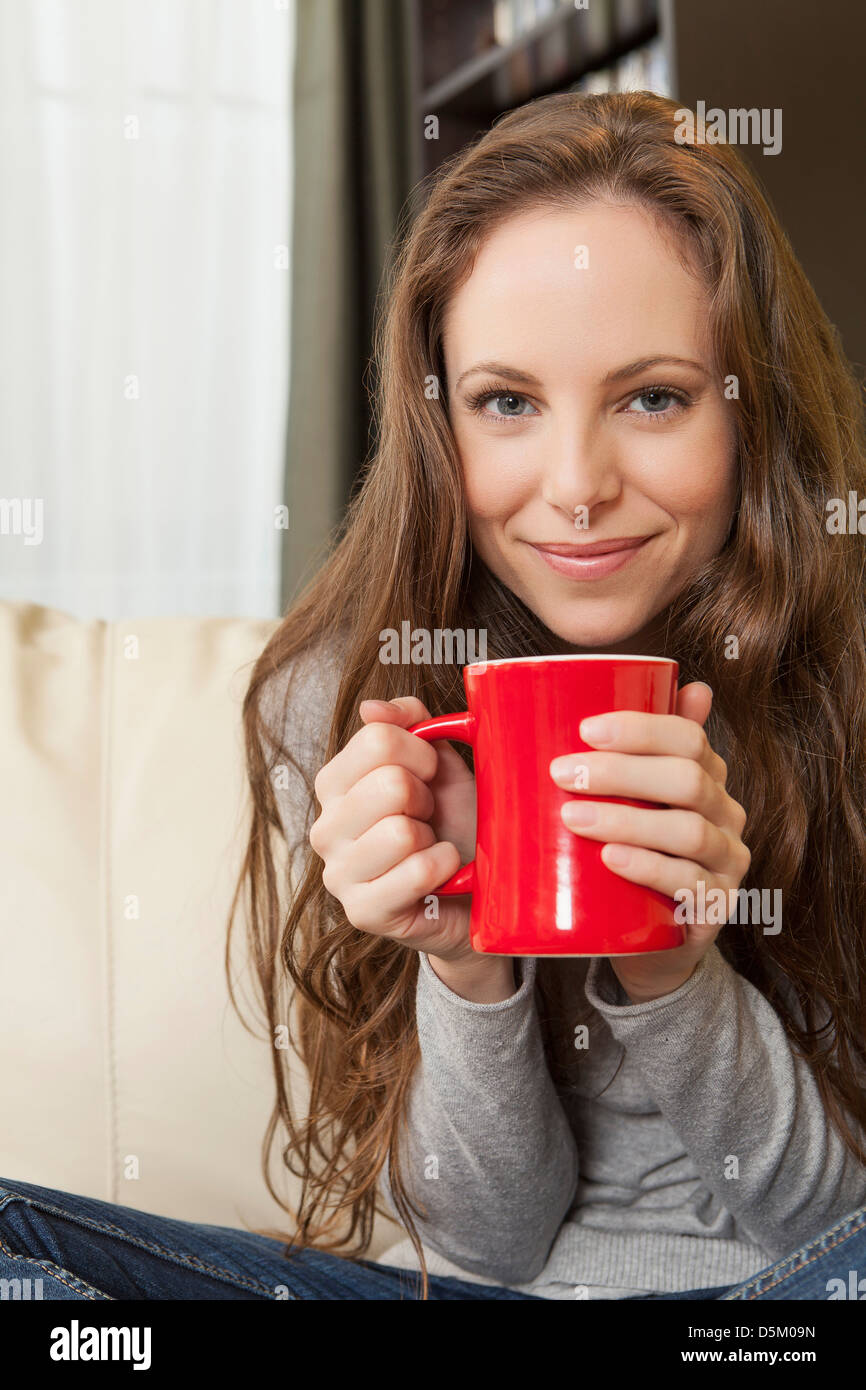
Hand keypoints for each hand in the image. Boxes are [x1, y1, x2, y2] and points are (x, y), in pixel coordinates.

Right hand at [309, 696, 482, 965]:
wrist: (475, 888)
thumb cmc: (451, 822)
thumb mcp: (437, 762)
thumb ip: (409, 722)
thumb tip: (371, 708)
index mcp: (334, 785)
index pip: (377, 738)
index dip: (422, 753)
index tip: (430, 775)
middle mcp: (324, 828)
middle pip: (391, 784)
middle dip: (427, 799)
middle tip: (429, 818)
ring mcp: (338, 874)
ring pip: (401, 831)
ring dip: (434, 839)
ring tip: (429, 848)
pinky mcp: (362, 912)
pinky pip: (418, 872)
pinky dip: (444, 867)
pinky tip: (441, 875)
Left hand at [549, 682, 750, 1002]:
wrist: (644, 939)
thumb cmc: (624, 856)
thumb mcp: (620, 803)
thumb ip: (617, 755)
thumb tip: (604, 692)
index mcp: (705, 776)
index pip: (688, 738)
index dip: (640, 729)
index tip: (584, 729)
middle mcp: (726, 815)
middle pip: (686, 779)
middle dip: (621, 772)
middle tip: (562, 774)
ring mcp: (727, 863)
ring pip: (689, 831)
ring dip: (627, 820)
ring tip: (572, 818)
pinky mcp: (716, 908)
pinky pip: (691, 883)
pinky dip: (649, 867)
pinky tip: (613, 859)